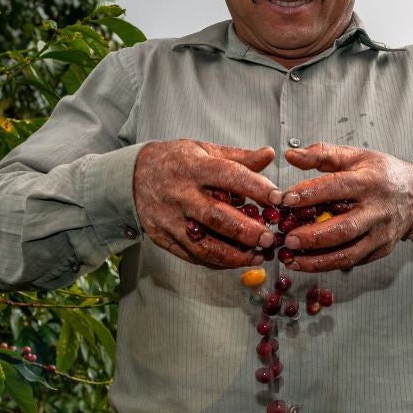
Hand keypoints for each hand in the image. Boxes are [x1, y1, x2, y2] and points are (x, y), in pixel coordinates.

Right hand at [134, 140, 279, 267]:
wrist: (133, 176)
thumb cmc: (177, 162)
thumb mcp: (204, 150)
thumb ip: (238, 157)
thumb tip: (269, 154)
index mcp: (194, 167)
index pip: (230, 177)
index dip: (256, 188)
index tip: (279, 198)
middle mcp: (181, 194)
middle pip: (217, 217)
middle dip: (247, 231)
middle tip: (270, 238)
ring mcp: (170, 219)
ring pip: (204, 244)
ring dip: (234, 255)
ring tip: (257, 256)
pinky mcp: (164, 238)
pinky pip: (193, 256)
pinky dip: (218, 262)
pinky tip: (236, 260)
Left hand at [279, 143, 412, 271]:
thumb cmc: (383, 174)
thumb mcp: (356, 156)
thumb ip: (322, 154)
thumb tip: (291, 156)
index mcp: (370, 182)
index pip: (338, 187)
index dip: (311, 194)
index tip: (286, 200)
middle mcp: (378, 210)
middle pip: (344, 228)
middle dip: (313, 236)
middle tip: (287, 239)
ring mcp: (381, 234)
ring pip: (348, 253)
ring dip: (318, 261)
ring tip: (291, 260)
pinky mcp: (381, 250)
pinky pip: (353, 261)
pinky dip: (328, 264)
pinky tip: (308, 263)